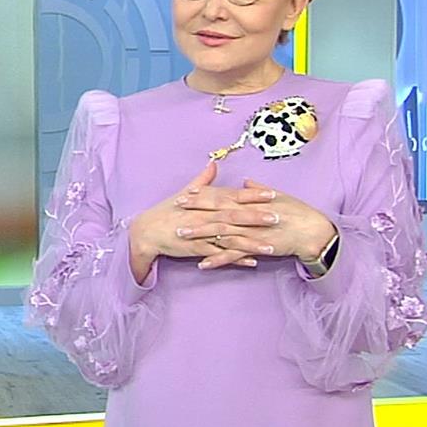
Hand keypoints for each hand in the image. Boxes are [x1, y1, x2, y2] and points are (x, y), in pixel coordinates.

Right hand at [128, 163, 282, 275]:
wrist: (147, 231)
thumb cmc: (166, 211)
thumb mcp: (185, 192)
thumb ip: (203, 180)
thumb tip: (214, 164)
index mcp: (206, 201)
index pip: (233, 196)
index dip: (253, 195)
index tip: (272, 193)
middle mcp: (206, 216)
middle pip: (235, 215)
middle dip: (257, 216)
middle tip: (278, 216)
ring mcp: (202, 233)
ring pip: (231, 237)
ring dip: (252, 242)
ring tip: (271, 245)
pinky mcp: (198, 249)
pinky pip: (220, 255)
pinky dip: (236, 259)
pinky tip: (252, 262)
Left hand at [176, 178, 336, 269]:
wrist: (312, 230)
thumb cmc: (297, 212)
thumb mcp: (277, 196)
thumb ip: (258, 190)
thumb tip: (246, 182)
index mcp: (250, 201)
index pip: (222, 196)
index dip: (203, 194)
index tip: (186, 193)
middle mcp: (247, 214)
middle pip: (216, 211)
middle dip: (194, 210)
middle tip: (175, 210)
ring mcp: (251, 231)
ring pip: (220, 232)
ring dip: (199, 234)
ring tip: (181, 235)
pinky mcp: (256, 247)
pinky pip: (233, 255)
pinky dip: (217, 259)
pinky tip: (202, 263)